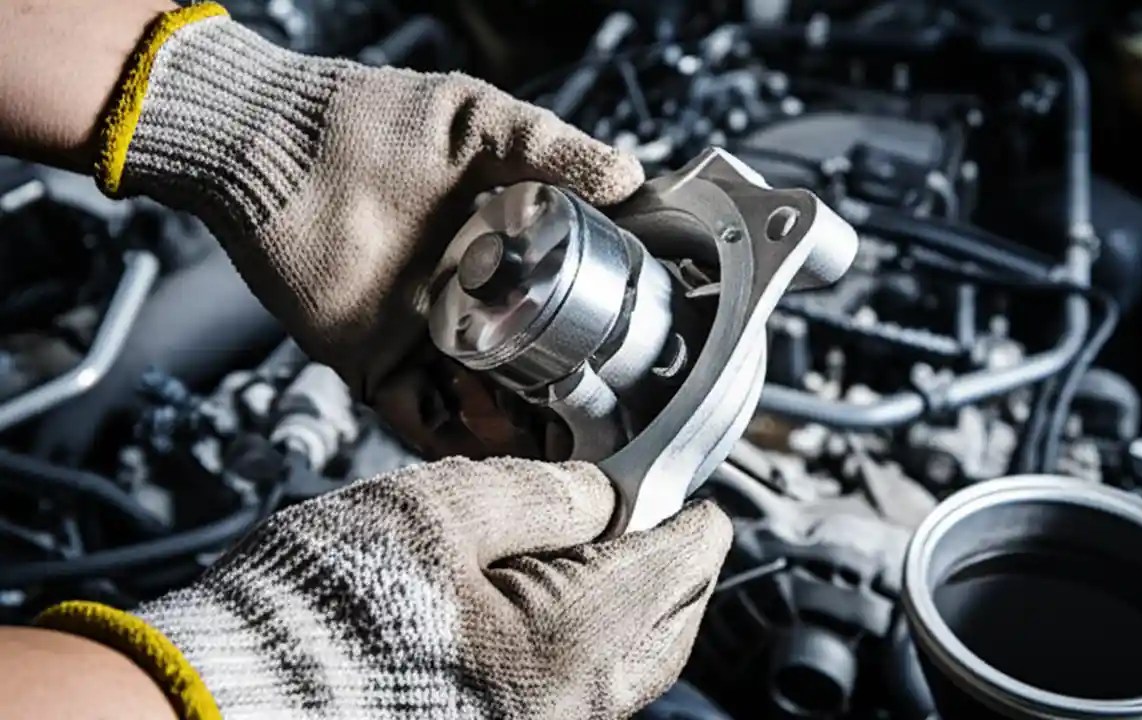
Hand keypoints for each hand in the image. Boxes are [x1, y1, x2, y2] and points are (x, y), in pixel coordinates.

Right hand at [42, 458, 731, 718]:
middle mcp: (575, 706)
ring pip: (631, 658)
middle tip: (641, 502)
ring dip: (629, 594)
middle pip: (674, 617)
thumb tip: (602, 489)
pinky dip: (583, 632)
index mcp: (577, 642)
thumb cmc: (316, 617)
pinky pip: (580, 686)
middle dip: (671, 553)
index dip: (687, 500)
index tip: (675, 471)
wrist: (227, 703)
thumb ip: (544, 491)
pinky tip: (539, 594)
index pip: (688, 558)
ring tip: (587, 538)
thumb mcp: (439, 509)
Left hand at [94, 3, 643, 456]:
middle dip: (552, 400)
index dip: (587, 339)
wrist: (273, 145)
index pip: (555, 306)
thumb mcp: (482, 124)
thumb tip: (631, 181)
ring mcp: (415, 334)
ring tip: (545, 442)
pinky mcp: (369, 360)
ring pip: (472, 401)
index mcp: (493, 247)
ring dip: (507, 427)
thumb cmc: (368, 122)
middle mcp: (458, 297)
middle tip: (589, 424)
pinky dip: (448, 436)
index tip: (618, 364)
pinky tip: (487, 445)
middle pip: (519, 366)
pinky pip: (413, 415)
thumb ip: (556, 153)